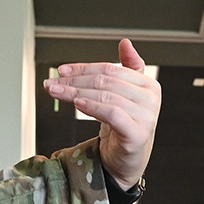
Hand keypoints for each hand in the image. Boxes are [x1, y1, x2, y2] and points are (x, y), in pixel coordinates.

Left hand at [45, 39, 160, 187]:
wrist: (127, 160)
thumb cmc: (124, 127)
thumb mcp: (124, 96)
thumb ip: (126, 69)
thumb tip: (125, 43)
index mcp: (149, 85)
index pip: (110, 69)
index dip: (83, 68)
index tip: (61, 71)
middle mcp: (150, 99)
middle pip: (105, 81)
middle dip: (74, 81)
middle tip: (52, 83)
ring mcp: (146, 117)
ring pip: (105, 96)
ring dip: (75, 93)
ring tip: (56, 92)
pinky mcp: (137, 134)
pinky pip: (112, 113)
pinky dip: (92, 106)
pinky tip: (77, 103)